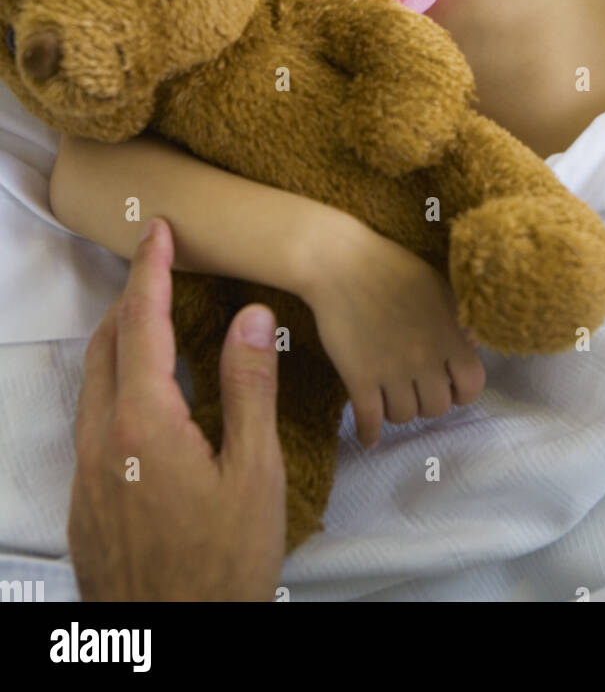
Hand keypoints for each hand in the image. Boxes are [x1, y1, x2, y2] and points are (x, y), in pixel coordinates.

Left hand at [68, 218, 285, 601]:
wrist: (174, 642)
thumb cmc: (222, 565)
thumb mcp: (254, 473)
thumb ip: (248, 387)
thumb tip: (250, 315)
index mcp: (142, 424)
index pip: (141, 323)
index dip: (151, 270)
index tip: (159, 230)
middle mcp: (101, 441)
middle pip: (106, 345)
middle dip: (131, 297)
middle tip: (161, 265)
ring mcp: (85, 474)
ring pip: (93, 384)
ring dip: (121, 341)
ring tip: (156, 322)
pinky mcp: (84, 503)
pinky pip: (92, 422)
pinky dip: (116, 386)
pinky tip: (150, 401)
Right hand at [305, 222, 486, 449]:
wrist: (340, 262)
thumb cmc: (390, 268)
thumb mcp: (437, 288)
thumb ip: (458, 320)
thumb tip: (474, 347)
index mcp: (448, 334)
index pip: (472, 385)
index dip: (463, 392)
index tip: (449, 387)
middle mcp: (425, 357)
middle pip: (436, 408)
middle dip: (426, 402)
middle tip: (414, 390)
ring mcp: (392, 369)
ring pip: (404, 416)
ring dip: (398, 411)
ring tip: (390, 399)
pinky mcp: (359, 376)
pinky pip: (370, 420)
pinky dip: (370, 432)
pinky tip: (369, 435)